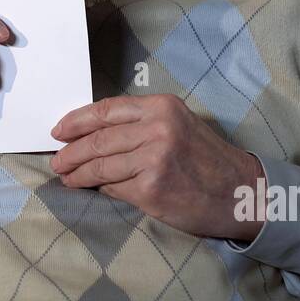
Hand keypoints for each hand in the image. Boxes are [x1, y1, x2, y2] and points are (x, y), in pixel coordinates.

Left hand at [49, 94, 265, 242]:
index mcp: (162, 107)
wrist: (242, 193)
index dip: (76, 121)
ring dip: (78, 173)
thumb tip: (92, 136)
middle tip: (57, 160)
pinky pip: (114, 188)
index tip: (59, 131)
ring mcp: (154, 159)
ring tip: (66, 177)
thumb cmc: (207, 160)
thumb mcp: (178, 126)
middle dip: (70, 152)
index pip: (106, 110)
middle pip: (98, 139)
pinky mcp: (152, 189)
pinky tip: (90, 190)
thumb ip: (140, 125)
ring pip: (100, 165)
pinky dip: (99, 189)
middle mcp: (158, 128)